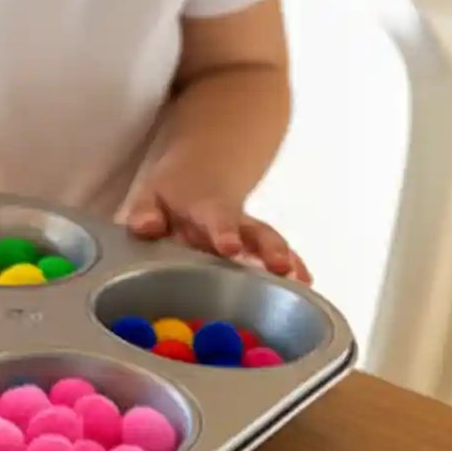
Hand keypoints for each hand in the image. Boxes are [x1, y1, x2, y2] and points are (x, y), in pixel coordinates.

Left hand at [113, 155, 311, 283]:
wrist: (204, 167)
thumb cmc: (171, 191)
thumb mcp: (151, 194)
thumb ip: (145, 211)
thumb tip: (147, 226)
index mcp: (204, 208)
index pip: (216, 218)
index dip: (224, 232)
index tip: (230, 247)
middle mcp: (233, 220)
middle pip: (254, 232)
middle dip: (268, 249)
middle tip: (280, 267)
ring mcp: (248, 232)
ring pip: (269, 243)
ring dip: (283, 260)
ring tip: (298, 279)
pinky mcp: (257, 242)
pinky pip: (277, 253)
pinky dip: (294, 265)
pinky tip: (306, 282)